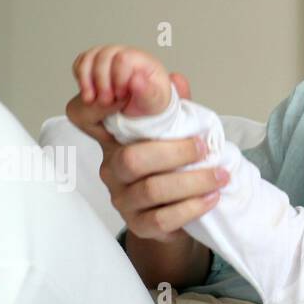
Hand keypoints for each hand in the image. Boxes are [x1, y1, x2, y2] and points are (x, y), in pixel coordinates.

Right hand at [66, 70, 229, 243]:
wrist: (176, 216)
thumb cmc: (172, 167)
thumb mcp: (173, 133)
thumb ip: (173, 108)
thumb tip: (176, 79)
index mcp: (114, 139)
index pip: (83, 116)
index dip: (95, 106)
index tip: (124, 96)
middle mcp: (111, 168)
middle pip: (132, 159)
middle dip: (176, 152)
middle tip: (205, 147)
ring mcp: (122, 199)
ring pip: (152, 189)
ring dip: (193, 181)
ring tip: (220, 175)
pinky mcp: (138, 225)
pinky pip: (162, 218)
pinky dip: (192, 207)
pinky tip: (212, 197)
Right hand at [72, 44, 171, 116]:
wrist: (140, 108)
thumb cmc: (149, 102)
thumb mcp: (154, 102)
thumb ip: (148, 92)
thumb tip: (136, 79)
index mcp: (141, 59)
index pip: (123, 59)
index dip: (119, 79)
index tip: (122, 97)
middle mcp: (122, 52)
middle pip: (103, 57)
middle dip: (102, 82)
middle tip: (106, 101)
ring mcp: (107, 56)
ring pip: (89, 58)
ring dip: (87, 81)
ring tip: (91, 100)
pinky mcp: (94, 63)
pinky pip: (80, 64)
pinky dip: (80, 79)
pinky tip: (88, 94)